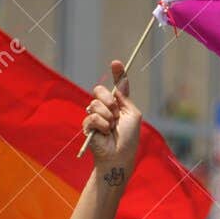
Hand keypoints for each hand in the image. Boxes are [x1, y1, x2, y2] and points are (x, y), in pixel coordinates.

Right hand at [83, 61, 141, 182]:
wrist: (119, 155)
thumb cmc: (128, 138)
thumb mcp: (132, 114)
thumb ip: (125, 98)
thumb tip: (122, 81)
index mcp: (118, 104)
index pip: (116, 85)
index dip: (117, 73)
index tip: (116, 62)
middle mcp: (105, 108)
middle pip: (99, 90)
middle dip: (107, 99)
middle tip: (115, 112)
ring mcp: (95, 116)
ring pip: (95, 103)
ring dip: (107, 116)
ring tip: (111, 128)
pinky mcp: (87, 125)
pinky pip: (92, 116)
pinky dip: (102, 124)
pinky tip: (105, 133)